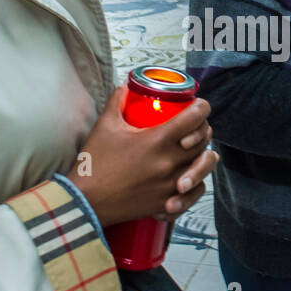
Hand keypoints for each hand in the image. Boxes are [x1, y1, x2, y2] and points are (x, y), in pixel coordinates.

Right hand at [66, 86, 218, 226]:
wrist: (86, 201)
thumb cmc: (94, 163)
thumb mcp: (105, 126)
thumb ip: (116, 102)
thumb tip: (125, 88)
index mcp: (158, 140)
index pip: (194, 118)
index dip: (201, 107)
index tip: (198, 106)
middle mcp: (170, 162)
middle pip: (203, 141)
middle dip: (202, 129)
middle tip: (193, 126)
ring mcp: (171, 184)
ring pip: (204, 167)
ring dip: (203, 156)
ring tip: (195, 150)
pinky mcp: (167, 203)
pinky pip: (195, 193)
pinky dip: (196, 184)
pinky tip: (189, 178)